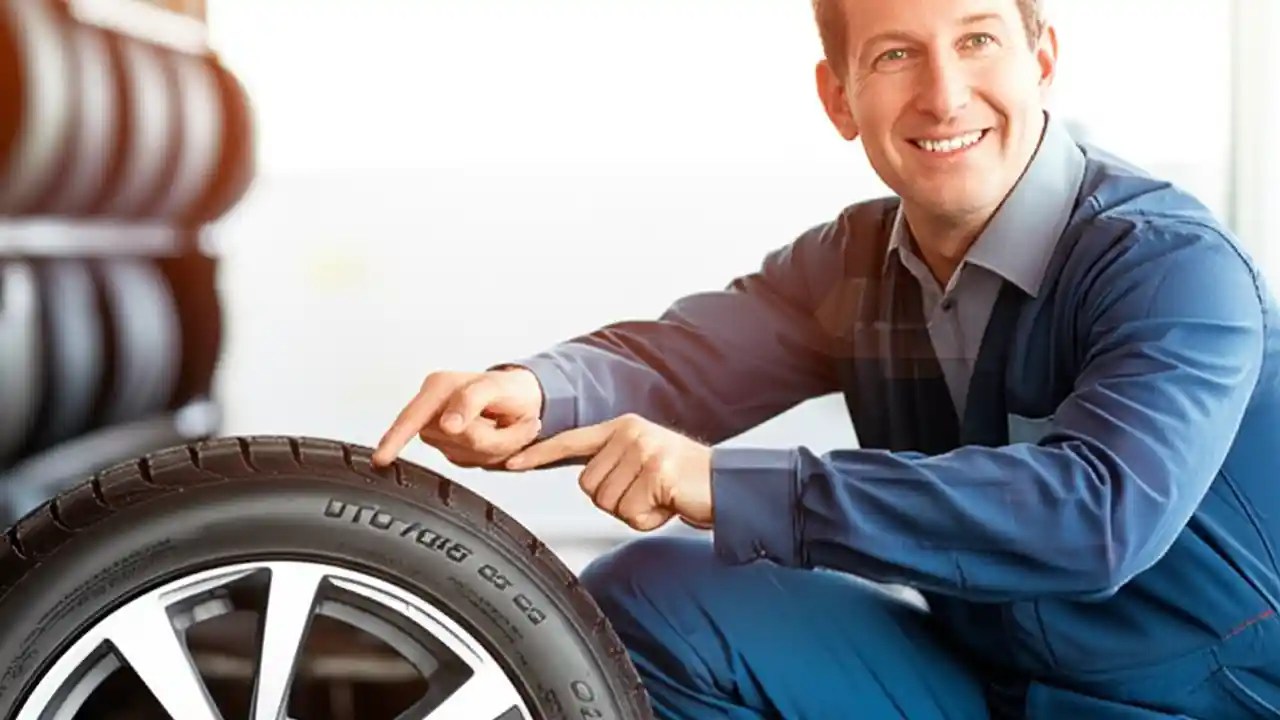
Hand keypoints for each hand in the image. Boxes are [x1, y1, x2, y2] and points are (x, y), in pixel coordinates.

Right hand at [373, 367, 543, 467]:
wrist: (527, 401)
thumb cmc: (511, 389)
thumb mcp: (497, 386)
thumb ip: (471, 400)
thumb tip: (447, 424)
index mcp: (439, 387)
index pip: (411, 416)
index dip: (395, 438)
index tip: (381, 458)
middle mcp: (434, 408)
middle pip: (446, 441)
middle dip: (482, 438)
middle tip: (505, 422)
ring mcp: (441, 430)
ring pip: (459, 455)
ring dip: (490, 447)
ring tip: (502, 426)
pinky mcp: (451, 447)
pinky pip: (469, 463)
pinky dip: (491, 454)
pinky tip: (497, 437)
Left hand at [506, 414, 712, 531]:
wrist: (727, 485)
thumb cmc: (685, 480)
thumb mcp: (645, 462)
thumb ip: (615, 465)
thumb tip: (590, 483)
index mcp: (622, 429)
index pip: (571, 442)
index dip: (539, 455)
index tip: (510, 463)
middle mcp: (629, 434)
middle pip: (589, 487)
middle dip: (616, 502)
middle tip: (648, 495)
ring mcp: (642, 450)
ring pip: (608, 502)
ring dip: (634, 512)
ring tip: (660, 498)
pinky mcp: (655, 470)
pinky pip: (630, 512)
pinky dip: (649, 519)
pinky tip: (668, 505)